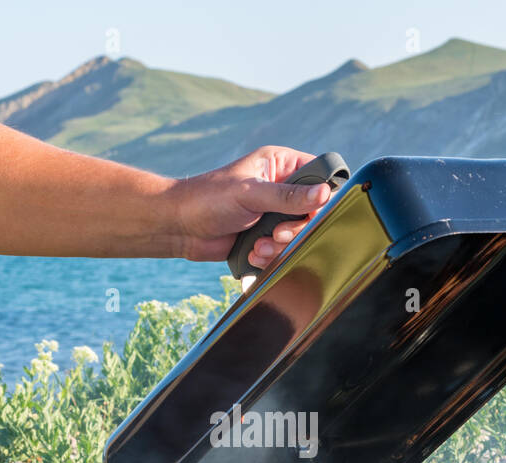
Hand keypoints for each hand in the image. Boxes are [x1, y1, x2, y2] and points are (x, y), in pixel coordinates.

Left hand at [173, 146, 333, 266]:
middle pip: (313, 211)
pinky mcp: (266, 235)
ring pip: (299, 234)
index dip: (320, 195)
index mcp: (279, 164)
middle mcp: (280, 187)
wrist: (180, 228)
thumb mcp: (250, 193)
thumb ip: (288, 196)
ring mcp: (273, 213)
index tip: (310, 211)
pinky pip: (283, 249)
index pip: (319, 174)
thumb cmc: (208, 199)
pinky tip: (252, 252)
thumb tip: (325, 193)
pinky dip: (270, 256)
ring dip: (280, 246)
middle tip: (276, 232)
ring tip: (258, 245)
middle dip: (296, 229)